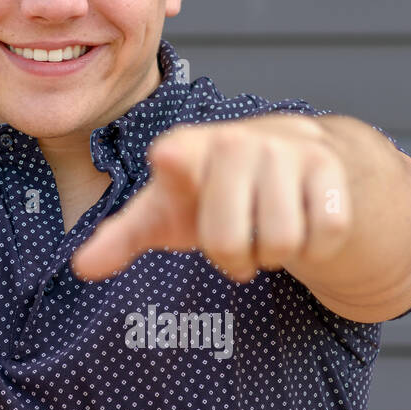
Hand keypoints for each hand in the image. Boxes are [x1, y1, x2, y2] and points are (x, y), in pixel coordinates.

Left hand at [71, 113, 351, 283]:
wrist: (292, 167)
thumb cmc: (214, 194)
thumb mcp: (166, 213)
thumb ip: (122, 238)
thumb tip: (81, 267)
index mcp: (185, 150)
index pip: (179, 156)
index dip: (177, 162)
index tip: (167, 156)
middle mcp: (234, 142)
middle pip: (228, 240)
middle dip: (233, 258)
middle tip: (235, 240)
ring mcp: (284, 151)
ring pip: (280, 242)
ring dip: (272, 254)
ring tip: (264, 230)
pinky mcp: (329, 166)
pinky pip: (324, 233)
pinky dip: (313, 245)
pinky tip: (302, 220)